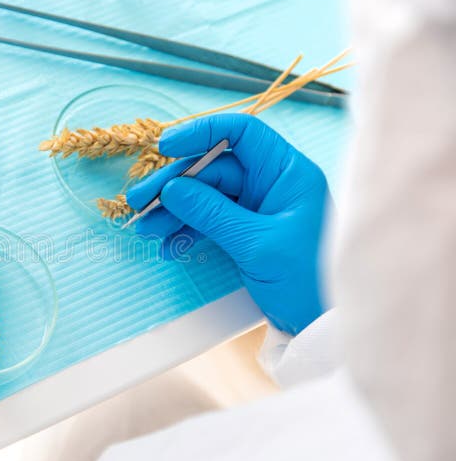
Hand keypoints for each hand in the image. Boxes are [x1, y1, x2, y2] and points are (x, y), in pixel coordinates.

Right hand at [127, 114, 329, 334]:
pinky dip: (186, 229)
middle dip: (174, 183)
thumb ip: (213, 213)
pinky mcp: (246, 231)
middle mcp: (272, 182)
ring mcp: (258, 207)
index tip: (165, 147)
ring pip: (205, 195)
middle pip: (213, 167)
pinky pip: (208, 220)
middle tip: (139, 201)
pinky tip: (168, 244)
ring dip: (173, 210)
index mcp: (287, 172)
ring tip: (147, 229)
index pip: (241, 132)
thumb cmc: (307, 281)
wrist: (321, 327)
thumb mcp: (256, 245)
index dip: (201, 133)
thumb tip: (172, 188)